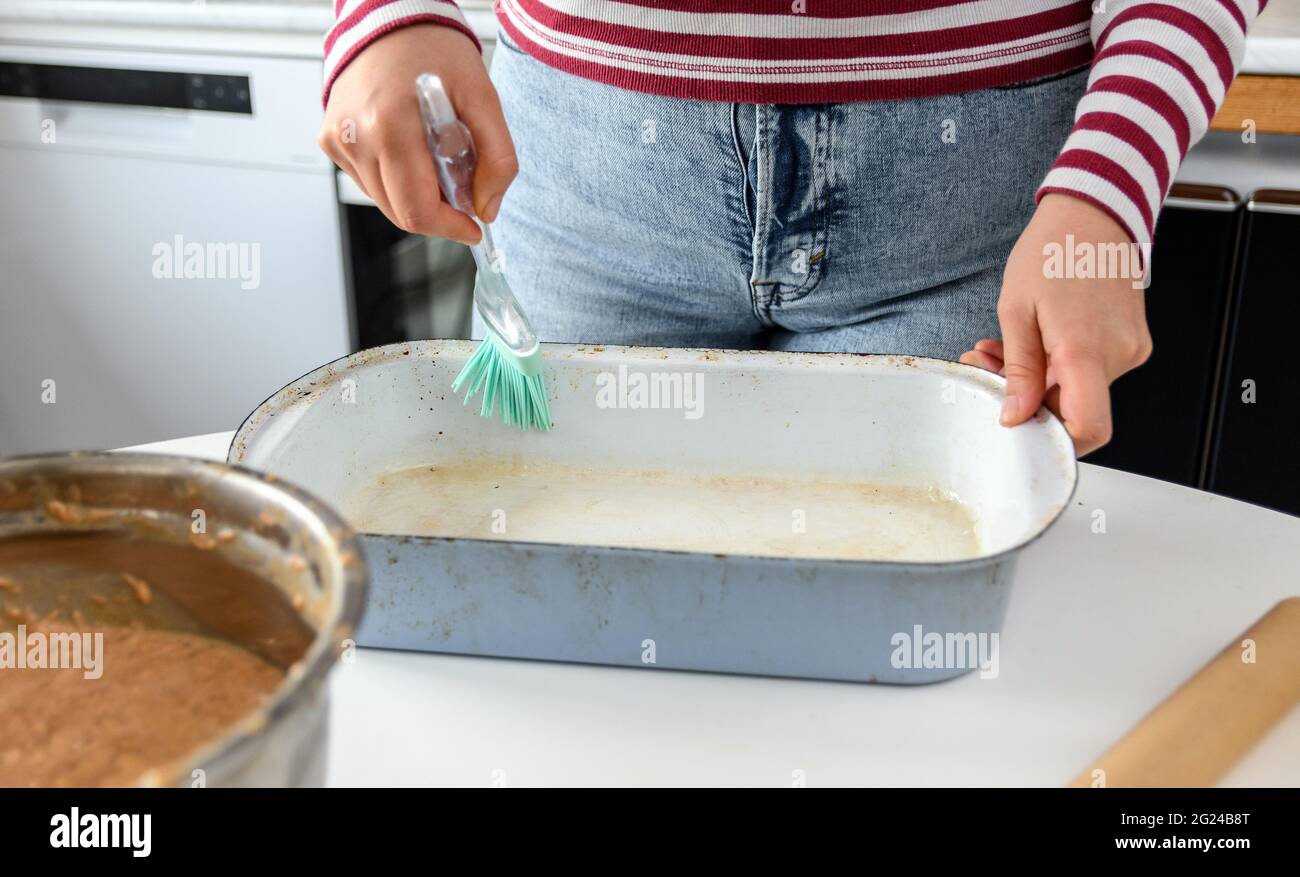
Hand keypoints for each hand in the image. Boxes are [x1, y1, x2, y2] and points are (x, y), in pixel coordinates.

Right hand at [317, 24, 517, 244]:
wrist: (392, 20)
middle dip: (437, 212)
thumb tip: (487, 208)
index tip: (473, 226)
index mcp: (391, 125)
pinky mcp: (331, 140)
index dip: (450, 227)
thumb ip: (497, 158)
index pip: (417, 209)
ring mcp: (338, 140)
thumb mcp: (483, 98)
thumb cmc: (436, 53)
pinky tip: (409, 148)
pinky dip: (395, 179)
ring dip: (416, 195)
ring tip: (433, 156)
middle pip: (400, 213)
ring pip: (385, 201)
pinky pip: (369, 182)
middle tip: (459, 185)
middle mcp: (356, 136)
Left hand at [960, 194, 1152, 456]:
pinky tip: (1031, 341)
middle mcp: (1117, 355)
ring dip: (1035, 378)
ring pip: (1077, 389)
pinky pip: (1090, 369)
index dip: (1056, 441)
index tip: (1021, 429)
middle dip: (1024, 398)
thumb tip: (1016, 416)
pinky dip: (1057, 364)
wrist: (1096, 212)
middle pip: (1072, 408)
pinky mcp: (1131, 341)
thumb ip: (1019, 371)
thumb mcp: (1016, 311)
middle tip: (986, 368)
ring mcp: (1129, 349)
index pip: (1088, 428)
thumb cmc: (1054, 250)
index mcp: (1085, 351)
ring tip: (1000, 348)